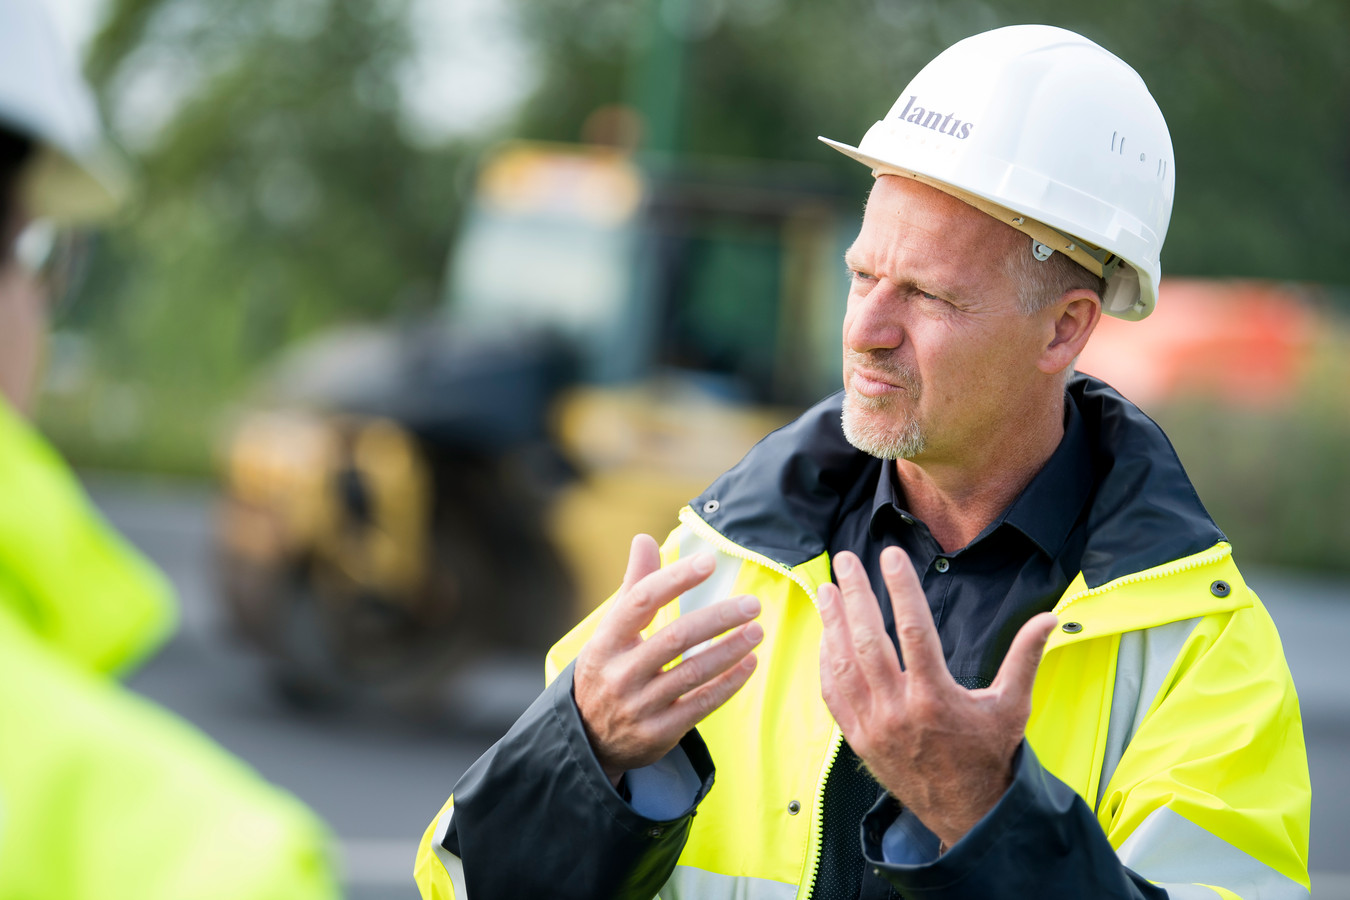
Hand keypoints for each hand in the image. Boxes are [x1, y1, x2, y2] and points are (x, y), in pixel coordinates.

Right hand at [574, 534, 762, 785]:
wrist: (589, 740)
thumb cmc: (608, 671)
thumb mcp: (611, 632)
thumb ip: (634, 586)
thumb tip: (643, 539)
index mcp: (606, 641)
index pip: (641, 601)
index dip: (676, 579)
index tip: (708, 562)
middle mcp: (620, 673)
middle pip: (675, 637)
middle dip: (717, 618)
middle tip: (751, 604)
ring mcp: (639, 705)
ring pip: (693, 672)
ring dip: (730, 650)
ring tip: (757, 631)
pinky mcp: (659, 732)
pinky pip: (701, 704)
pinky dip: (729, 683)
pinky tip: (749, 664)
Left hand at [818, 547, 1056, 847]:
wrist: (967, 812)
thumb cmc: (989, 754)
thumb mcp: (1012, 706)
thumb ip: (1025, 657)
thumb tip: (1049, 618)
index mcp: (936, 698)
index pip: (913, 629)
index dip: (901, 588)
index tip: (890, 556)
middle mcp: (899, 710)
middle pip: (868, 641)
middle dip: (855, 595)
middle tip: (847, 560)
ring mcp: (874, 726)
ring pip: (844, 664)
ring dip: (833, 623)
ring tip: (828, 589)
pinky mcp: (858, 739)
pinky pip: (833, 693)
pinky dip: (826, 662)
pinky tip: (825, 636)